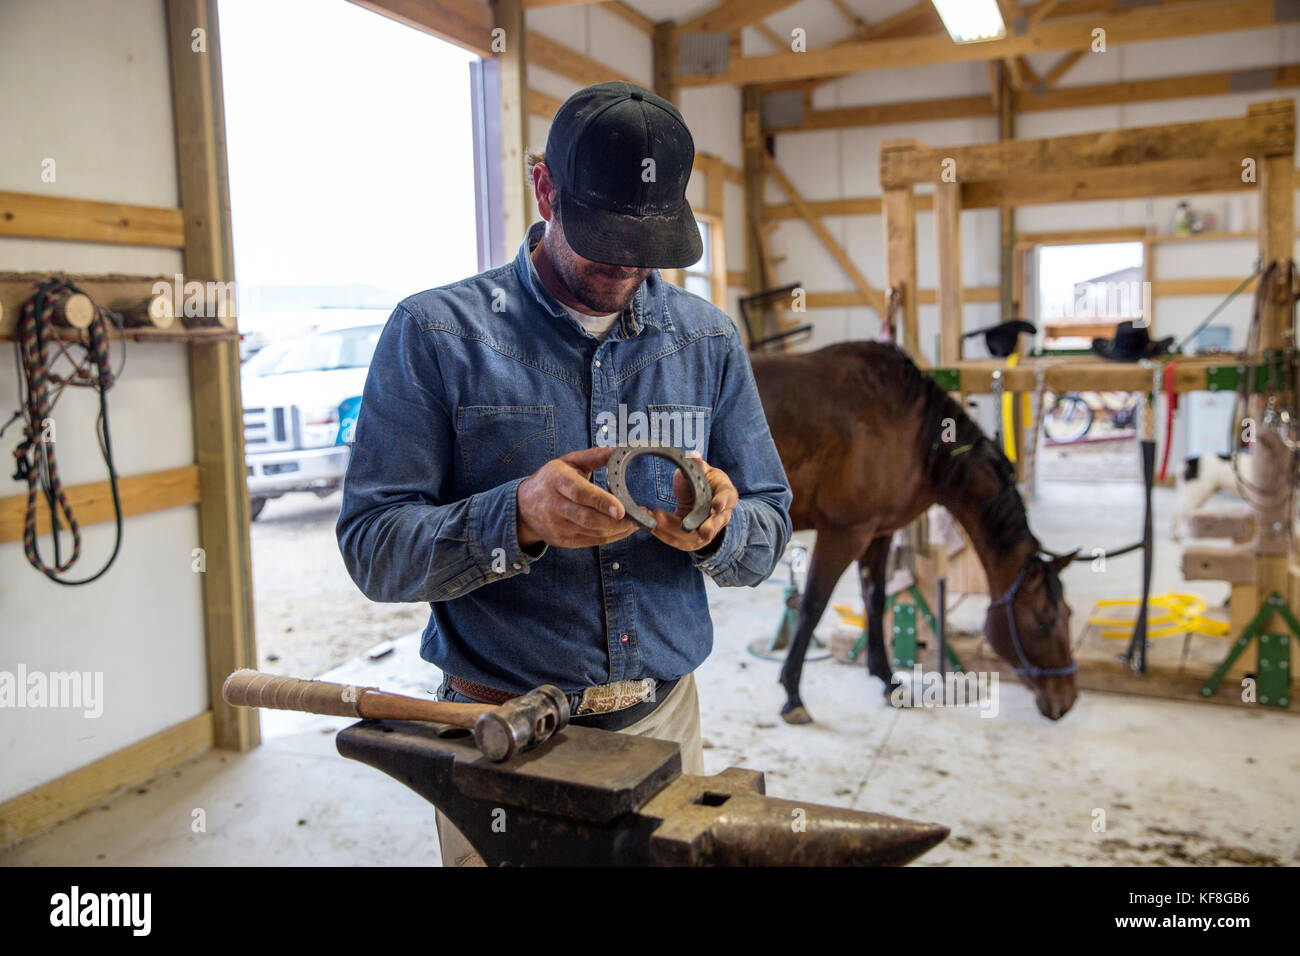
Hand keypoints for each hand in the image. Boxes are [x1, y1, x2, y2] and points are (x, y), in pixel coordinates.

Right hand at [516, 446, 637, 548]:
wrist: (523, 506)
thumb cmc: (551, 479)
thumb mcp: (569, 462)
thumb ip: (595, 456)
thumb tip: (620, 449)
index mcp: (557, 481)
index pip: (580, 493)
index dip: (601, 502)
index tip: (621, 509)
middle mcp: (555, 506)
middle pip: (588, 518)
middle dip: (616, 521)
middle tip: (639, 515)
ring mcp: (558, 526)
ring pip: (593, 533)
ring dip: (618, 530)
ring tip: (637, 521)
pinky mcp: (563, 541)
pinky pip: (592, 542)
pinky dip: (611, 537)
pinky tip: (624, 529)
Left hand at [648, 452, 737, 552]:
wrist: (704, 499)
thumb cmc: (705, 482)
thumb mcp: (703, 471)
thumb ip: (698, 465)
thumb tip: (692, 456)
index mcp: (726, 494)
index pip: (728, 498)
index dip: (723, 502)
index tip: (716, 505)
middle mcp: (720, 516)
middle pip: (714, 525)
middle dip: (704, 528)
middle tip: (690, 528)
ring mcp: (708, 531)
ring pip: (693, 537)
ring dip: (673, 530)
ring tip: (656, 518)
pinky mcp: (693, 540)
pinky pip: (679, 541)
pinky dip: (664, 534)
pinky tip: (651, 525)